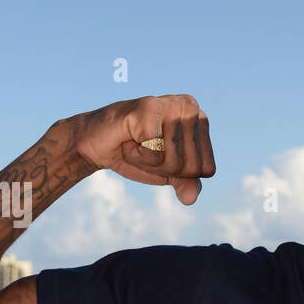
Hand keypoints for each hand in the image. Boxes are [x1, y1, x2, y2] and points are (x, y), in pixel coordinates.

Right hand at [71, 94, 215, 204]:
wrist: (97, 145)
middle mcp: (190, 107)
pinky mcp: (149, 107)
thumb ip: (187, 184)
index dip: (180, 173)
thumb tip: (191, 199)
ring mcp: (170, 104)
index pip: (207, 169)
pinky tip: (128, 139)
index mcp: (200, 120)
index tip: (161, 155)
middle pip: (191, 167)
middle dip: (164, 168)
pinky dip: (138, 156)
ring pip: (174, 161)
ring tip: (137, 143)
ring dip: (149, 161)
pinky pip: (155, 154)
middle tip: (146, 149)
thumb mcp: (168, 174)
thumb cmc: (137, 155)